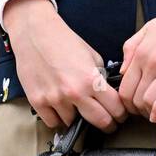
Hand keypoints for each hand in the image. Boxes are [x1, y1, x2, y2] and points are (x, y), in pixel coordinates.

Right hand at [3, 0, 127, 130]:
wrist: (35, 32)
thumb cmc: (63, 41)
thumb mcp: (92, 55)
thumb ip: (100, 77)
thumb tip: (107, 95)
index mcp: (91, 79)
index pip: (116, 108)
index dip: (121, 114)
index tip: (120, 116)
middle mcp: (74, 92)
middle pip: (100, 122)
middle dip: (107, 123)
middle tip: (107, 122)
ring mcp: (54, 99)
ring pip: (73, 123)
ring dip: (76, 117)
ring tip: (74, 105)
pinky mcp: (37, 101)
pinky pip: (53, 122)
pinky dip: (57, 117)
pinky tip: (59, 106)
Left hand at [118, 0, 155, 121]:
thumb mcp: (149, 28)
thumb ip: (132, 47)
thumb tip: (123, 70)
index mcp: (142, 50)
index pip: (124, 85)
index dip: (125, 101)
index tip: (131, 105)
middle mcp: (152, 60)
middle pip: (134, 95)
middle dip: (135, 109)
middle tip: (141, 113)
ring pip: (149, 99)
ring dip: (147, 112)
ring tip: (151, 114)